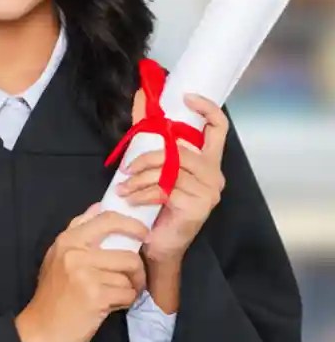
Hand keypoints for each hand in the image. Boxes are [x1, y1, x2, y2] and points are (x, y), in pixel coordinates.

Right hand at [15, 203, 148, 341]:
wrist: (40, 331)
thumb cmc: (53, 296)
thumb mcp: (58, 258)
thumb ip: (78, 232)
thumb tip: (100, 206)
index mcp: (66, 240)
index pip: (106, 219)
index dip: (131, 224)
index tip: (142, 233)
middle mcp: (74, 252)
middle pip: (127, 250)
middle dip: (137, 267)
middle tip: (134, 276)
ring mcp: (85, 274)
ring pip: (129, 274)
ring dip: (129, 288)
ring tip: (114, 295)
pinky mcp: (95, 296)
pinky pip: (128, 293)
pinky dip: (125, 302)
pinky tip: (110, 305)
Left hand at [118, 91, 227, 262]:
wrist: (159, 244)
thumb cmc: (157, 204)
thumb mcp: (154, 167)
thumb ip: (150, 134)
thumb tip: (142, 96)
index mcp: (208, 163)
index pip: (218, 129)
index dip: (206, 108)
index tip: (185, 97)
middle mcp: (214, 175)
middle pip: (180, 150)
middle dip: (146, 158)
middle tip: (126, 169)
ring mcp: (208, 192)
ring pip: (169, 169)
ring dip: (139, 178)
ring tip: (124, 187)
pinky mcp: (197, 206)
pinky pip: (164, 189)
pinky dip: (141, 193)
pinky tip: (130, 199)